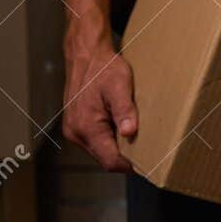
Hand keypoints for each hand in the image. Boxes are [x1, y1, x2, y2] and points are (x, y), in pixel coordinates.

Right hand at [61, 28, 137, 172]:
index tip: (147, 163)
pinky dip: (109, 137)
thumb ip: (124, 111)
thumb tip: (130, 132)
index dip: (128, 165)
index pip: (109, 160)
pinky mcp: (75, 125)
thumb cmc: (103, 69)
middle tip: (147, 147)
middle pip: (104, 157)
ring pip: (100, 149)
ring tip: (134, 132)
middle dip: (124, 155)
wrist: (86, 56)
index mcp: (86, 127)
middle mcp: (76, 133)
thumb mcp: (119, 86)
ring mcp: (73, 130)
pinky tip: (120, 125)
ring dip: (116, 145)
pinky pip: (95, 140)